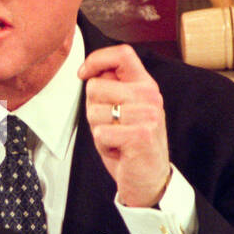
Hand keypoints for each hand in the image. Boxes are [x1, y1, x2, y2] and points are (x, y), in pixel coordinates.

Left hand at [79, 43, 170, 206]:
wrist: (150, 179)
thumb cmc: (131, 145)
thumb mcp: (124, 110)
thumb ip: (112, 89)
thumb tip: (90, 73)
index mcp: (146, 86)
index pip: (122, 54)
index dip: (97, 59)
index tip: (83, 73)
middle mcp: (150, 96)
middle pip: (96, 86)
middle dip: (93, 109)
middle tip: (112, 126)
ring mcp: (147, 115)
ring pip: (94, 111)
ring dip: (99, 130)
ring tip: (117, 138)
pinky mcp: (140, 135)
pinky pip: (100, 133)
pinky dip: (103, 146)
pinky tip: (120, 150)